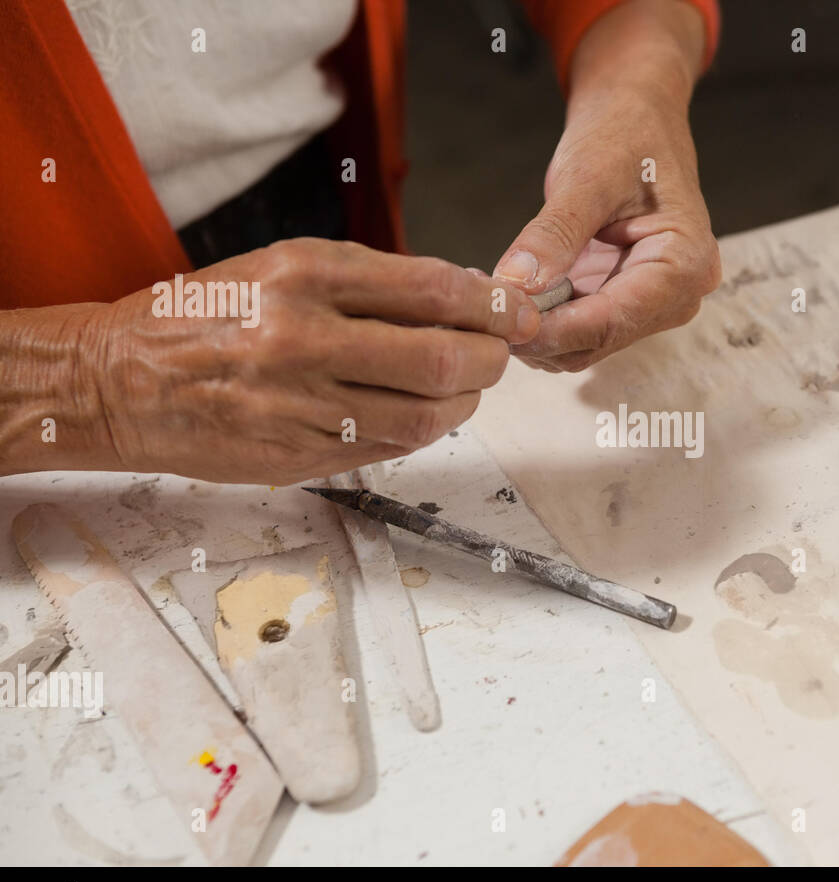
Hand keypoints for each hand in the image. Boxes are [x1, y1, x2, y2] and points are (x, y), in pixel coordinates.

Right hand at [6, 238, 540, 482]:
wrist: (118, 380)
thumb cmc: (203, 315)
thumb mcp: (280, 265)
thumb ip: (370, 281)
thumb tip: (462, 296)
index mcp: (302, 275)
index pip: (432, 288)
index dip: (493, 304)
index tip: (518, 310)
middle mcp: (302, 338)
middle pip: (443, 358)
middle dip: (491, 358)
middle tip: (501, 353)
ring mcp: (299, 405)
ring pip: (423, 416)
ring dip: (463, 403)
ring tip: (465, 387)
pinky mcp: (295, 456)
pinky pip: (386, 449)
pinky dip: (419, 432)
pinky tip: (421, 413)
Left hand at [494, 0, 720, 371]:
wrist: (636, 115)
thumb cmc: (625, 134)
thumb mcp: (586, 176)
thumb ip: (553, 233)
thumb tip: (516, 283)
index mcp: (685, 266)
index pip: (613, 320)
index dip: (552, 329)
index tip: (500, 323)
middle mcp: (677, 297)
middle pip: (599, 340)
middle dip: (539, 331)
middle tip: (480, 306)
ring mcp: (652, 304)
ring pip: (584, 343)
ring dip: (536, 329)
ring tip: (490, 292)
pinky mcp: (624, 301)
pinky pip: (578, 326)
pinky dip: (542, 318)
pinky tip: (510, 291)